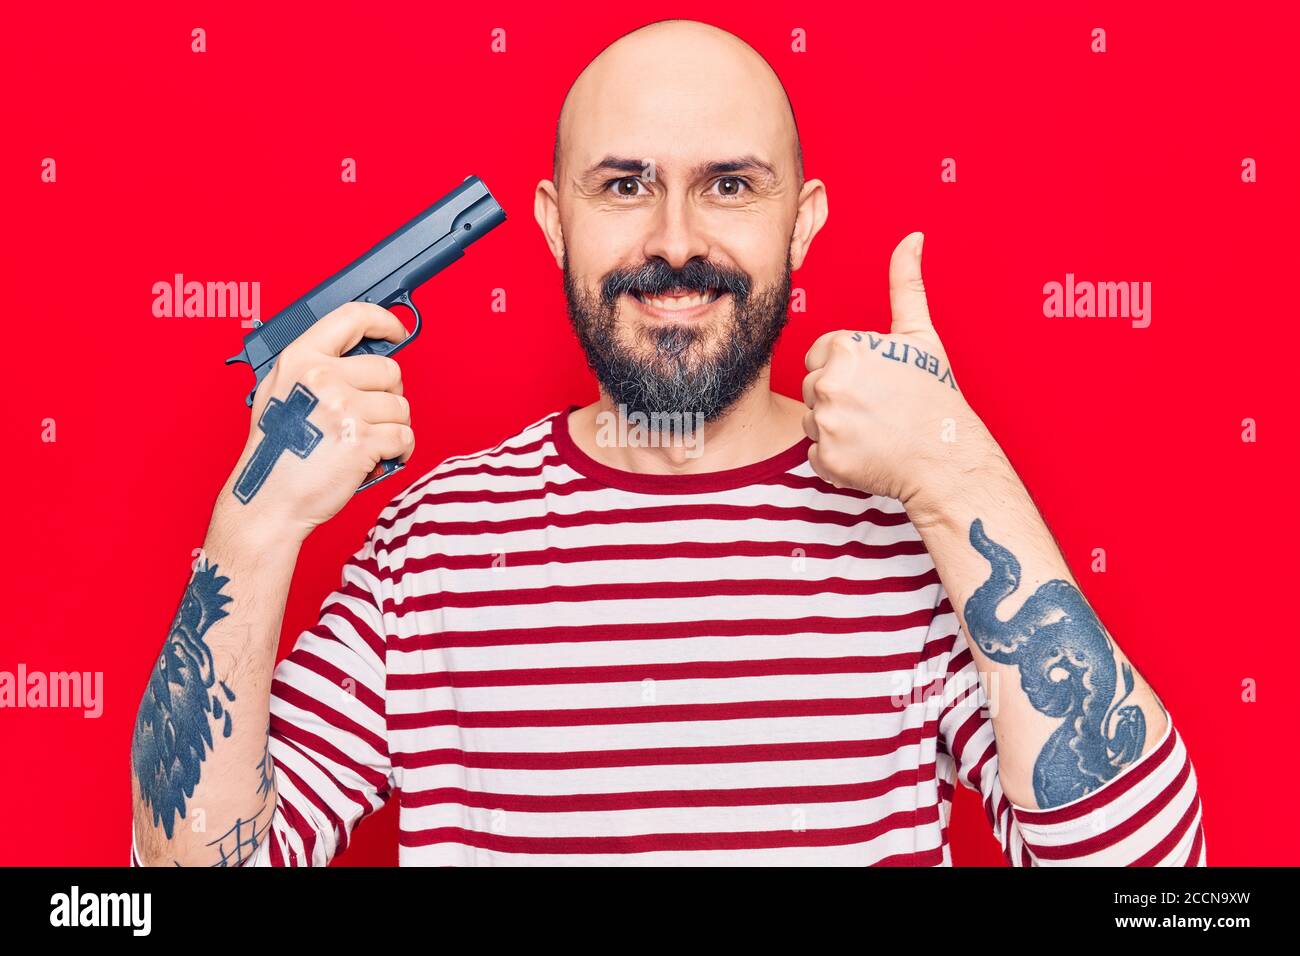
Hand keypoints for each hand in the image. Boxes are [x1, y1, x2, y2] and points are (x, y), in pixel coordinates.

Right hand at [216, 302, 414, 542]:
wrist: (269, 500)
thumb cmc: (276, 452)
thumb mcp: (280, 392)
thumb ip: (315, 367)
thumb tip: (360, 355)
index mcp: (301, 359)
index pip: (352, 317)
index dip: (384, 321)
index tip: (397, 332)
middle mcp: (322, 377)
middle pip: (389, 370)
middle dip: (389, 394)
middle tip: (373, 416)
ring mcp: (343, 408)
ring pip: (401, 406)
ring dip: (394, 427)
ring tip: (370, 442)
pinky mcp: (362, 440)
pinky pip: (405, 436)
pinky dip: (400, 451)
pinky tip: (380, 458)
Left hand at [802, 232, 992, 509]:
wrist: (947, 457)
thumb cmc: (935, 396)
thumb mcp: (920, 336)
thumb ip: (906, 285)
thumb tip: (913, 238)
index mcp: (846, 347)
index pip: (819, 356)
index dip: (848, 370)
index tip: (877, 383)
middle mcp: (830, 382)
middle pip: (813, 387)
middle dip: (839, 398)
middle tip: (878, 409)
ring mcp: (826, 422)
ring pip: (812, 419)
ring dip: (836, 427)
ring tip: (874, 431)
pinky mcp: (826, 458)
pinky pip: (815, 453)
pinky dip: (836, 457)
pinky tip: (867, 452)